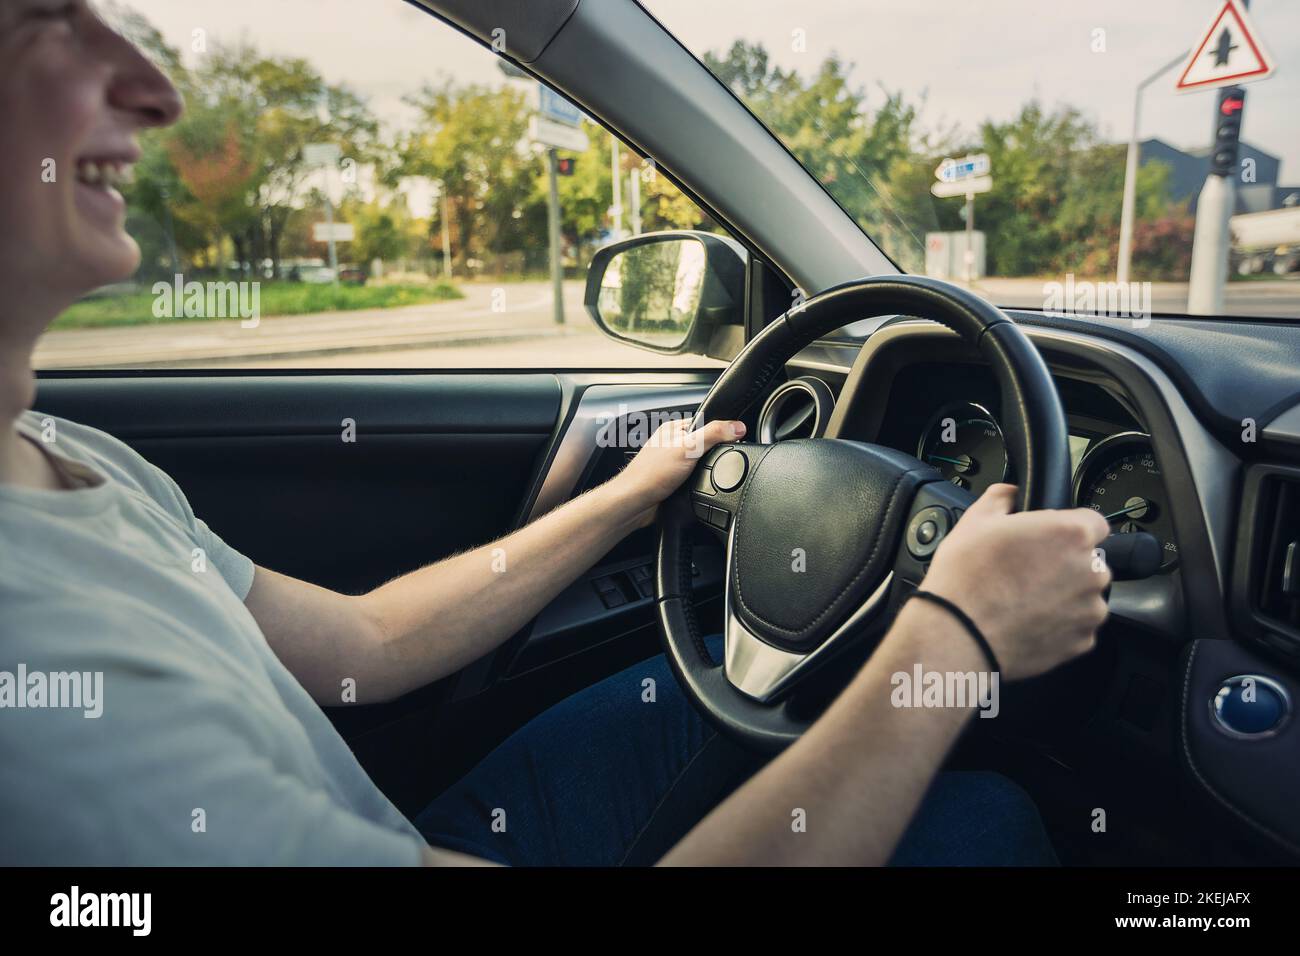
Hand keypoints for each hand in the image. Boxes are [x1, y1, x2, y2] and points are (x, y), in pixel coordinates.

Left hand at [614, 417, 746, 525]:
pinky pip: (694, 479)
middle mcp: (672, 444)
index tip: (734, 440)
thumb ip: (713, 435)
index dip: (722, 431)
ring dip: (706, 471)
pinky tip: (699, 486)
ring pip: (700, 464)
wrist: (635, 504)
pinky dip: (700, 484)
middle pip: (705, 444)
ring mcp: (672, 463)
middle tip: (718, 461)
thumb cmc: (650, 475)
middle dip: (714, 454)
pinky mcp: (674, 481)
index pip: (706, 422)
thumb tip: (737, 427)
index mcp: (674, 428)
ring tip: (706, 475)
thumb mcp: (688, 448)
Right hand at [919, 483, 1110, 679]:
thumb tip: (1010, 494)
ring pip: (1085, 594)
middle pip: (1089, 559)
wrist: (959, 635)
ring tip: (1024, 598)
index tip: (1048, 539)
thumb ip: (1002, 497)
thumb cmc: (966, 580)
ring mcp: (1089, 608)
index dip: (1067, 527)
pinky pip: (1077, 625)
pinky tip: (1027, 619)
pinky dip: (1059, 623)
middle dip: (1064, 563)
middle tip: (1026, 570)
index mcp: (1071, 533)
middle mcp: (1090, 570)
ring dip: (1064, 594)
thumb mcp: (975, 521)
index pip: (1093, 521)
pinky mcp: (1082, 640)